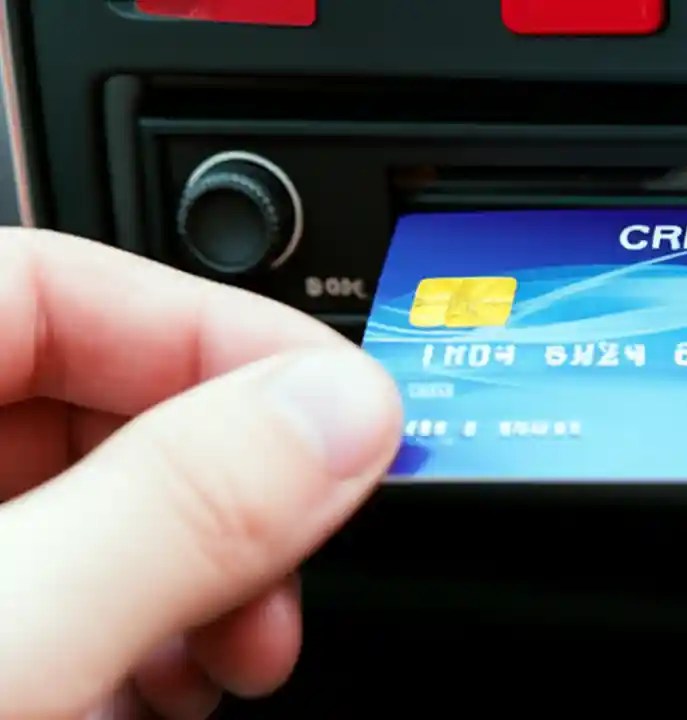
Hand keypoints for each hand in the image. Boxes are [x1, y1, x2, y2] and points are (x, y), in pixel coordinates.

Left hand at [0, 230, 402, 718]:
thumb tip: (343, 411)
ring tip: (238, 655)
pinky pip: (68, 602)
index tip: (339, 406)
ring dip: (206, 576)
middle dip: (227, 488)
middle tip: (295, 563)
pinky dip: (146, 639)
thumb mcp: (4, 648)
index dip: (209, 327)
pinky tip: (172, 690)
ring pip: (93, 512)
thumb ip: (172, 514)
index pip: (46, 281)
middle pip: (88, 403)